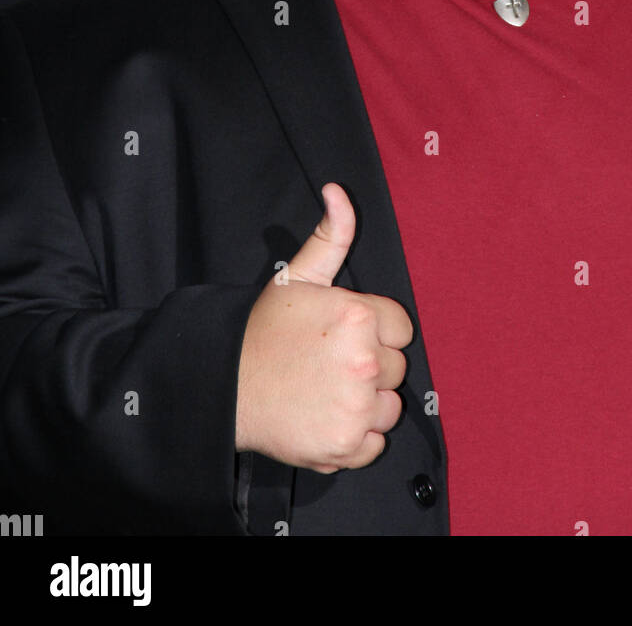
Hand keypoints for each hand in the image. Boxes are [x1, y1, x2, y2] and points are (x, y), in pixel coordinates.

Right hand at [235, 182, 412, 472]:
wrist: (227, 388)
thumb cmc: (265, 331)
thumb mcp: (297, 277)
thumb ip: (331, 235)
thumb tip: (338, 191)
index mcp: (357, 316)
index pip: (401, 328)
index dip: (374, 330)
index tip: (343, 335)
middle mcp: (363, 362)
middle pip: (396, 368)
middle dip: (370, 366)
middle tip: (328, 363)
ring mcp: (355, 407)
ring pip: (390, 406)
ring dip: (366, 403)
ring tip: (327, 390)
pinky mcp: (347, 445)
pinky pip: (376, 442)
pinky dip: (356, 438)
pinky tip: (326, 417)